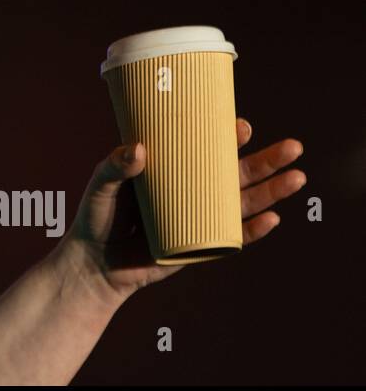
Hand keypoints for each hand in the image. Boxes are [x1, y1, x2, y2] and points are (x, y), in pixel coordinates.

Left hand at [62, 118, 306, 302]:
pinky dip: (253, 230)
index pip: (204, 149)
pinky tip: (272, 218)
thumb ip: (115, 167)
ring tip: (297, 177)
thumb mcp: (101, 186)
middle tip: (292, 147)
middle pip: (236, 174)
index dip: (226, 137)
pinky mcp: (201, 247)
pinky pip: (233, 238)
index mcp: (172, 170)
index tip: (241, 126)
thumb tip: (138, 150)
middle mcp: (192, 192)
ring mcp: (200, 219)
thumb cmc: (96, 218)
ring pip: (243, 203)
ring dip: (272, 191)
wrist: (93, 264)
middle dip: (267, 160)